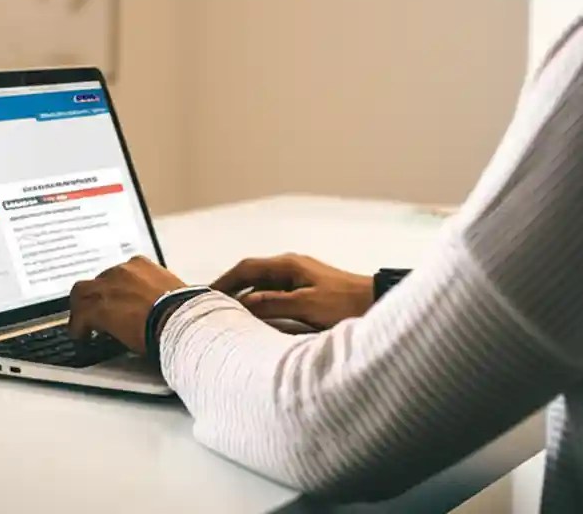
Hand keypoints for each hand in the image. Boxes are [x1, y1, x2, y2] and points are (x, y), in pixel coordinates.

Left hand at [68, 256, 187, 354]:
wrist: (180, 321)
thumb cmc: (183, 312)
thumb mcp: (173, 294)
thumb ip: (161, 295)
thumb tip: (166, 306)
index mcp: (141, 265)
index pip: (119, 273)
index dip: (115, 288)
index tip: (118, 300)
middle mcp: (121, 271)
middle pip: (98, 281)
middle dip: (97, 296)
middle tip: (97, 312)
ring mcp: (108, 287)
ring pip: (82, 293)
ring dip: (82, 308)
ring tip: (84, 325)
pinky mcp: (99, 307)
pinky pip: (80, 316)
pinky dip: (79, 327)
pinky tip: (81, 337)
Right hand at [212, 254, 373, 329]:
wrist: (376, 302)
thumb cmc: (344, 302)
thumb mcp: (306, 305)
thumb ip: (273, 304)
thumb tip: (243, 303)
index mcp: (288, 265)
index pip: (246, 268)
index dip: (224, 281)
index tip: (206, 293)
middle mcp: (290, 267)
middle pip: (251, 274)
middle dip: (230, 288)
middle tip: (211, 304)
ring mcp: (298, 277)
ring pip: (262, 285)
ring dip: (245, 297)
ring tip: (228, 313)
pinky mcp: (305, 290)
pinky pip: (274, 294)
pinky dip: (260, 303)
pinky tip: (255, 318)